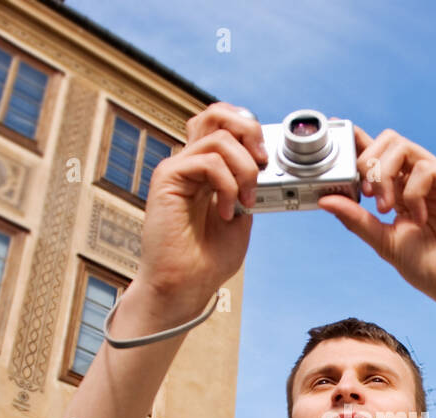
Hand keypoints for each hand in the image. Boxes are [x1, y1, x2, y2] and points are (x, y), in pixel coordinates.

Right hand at [133, 102, 268, 323]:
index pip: (226, 124)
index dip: (251, 131)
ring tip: (245, 201)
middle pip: (217, 113)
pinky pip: (208, 161)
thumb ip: (249, 185)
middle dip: (249, 130)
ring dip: (244, 169)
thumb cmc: (208, 259)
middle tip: (262, 161)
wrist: (185, 286)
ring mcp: (178, 168)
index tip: (268, 161)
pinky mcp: (167, 178)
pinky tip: (225, 212)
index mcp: (208, 169)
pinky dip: (227, 185)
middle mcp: (191, 162)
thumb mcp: (242, 215)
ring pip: (218, 136)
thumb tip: (264, 161)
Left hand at [317, 123, 435, 315]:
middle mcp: (421, 179)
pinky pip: (426, 168)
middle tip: (365, 194)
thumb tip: (325, 200)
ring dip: (383, 175)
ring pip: (402, 147)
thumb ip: (357, 220)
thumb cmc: (431, 268)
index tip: (337, 136)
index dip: (358, 143)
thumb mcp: (385, 242)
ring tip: (386, 208)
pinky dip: (413, 192)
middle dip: (367, 162)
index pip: (378, 156)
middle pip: (388, 141)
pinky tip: (419, 217)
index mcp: (402, 191)